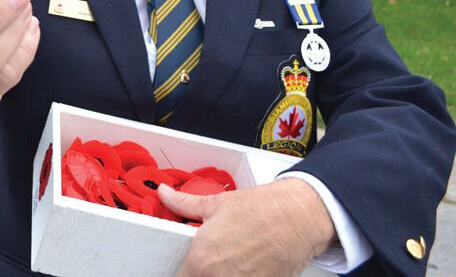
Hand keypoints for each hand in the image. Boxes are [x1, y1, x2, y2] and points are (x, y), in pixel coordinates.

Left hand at [158, 178, 335, 276]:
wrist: (298, 217)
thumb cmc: (261, 209)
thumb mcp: (215, 204)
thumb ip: (183, 204)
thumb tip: (164, 194)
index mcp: (201, 261)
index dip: (180, 273)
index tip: (184, 267)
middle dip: (199, 273)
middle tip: (207, 263)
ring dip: (221, 275)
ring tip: (229, 262)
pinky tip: (246, 267)